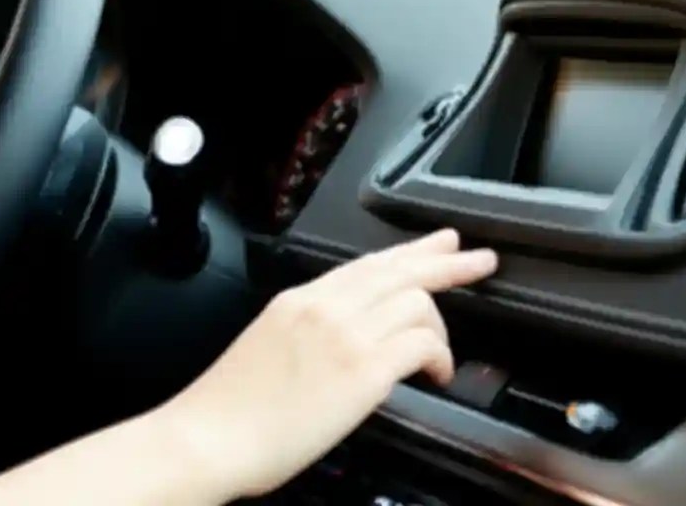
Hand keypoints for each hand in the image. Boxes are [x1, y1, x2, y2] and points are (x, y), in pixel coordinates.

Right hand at [153, 229, 495, 501]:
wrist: (205, 440)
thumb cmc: (228, 411)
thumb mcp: (269, 345)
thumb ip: (310, 330)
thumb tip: (348, 337)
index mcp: (300, 301)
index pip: (369, 264)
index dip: (411, 252)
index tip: (439, 245)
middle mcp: (325, 307)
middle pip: (401, 269)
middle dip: (447, 262)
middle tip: (479, 260)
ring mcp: (345, 336)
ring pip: (418, 301)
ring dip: (439, 328)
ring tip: (441, 355)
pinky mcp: (362, 371)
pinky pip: (421, 344)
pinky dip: (440, 356)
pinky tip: (438, 374)